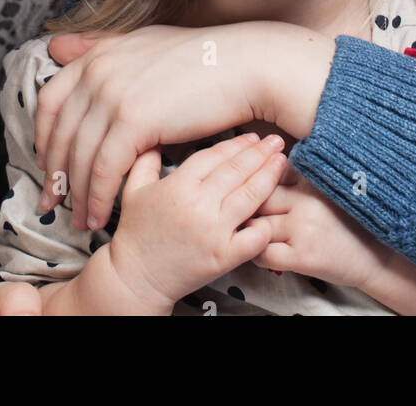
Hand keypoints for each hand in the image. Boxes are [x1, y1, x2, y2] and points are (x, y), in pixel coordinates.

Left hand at [37, 21, 332, 232]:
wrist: (245, 66)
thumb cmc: (205, 61)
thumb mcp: (145, 46)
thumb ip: (103, 50)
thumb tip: (58, 45)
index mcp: (101, 53)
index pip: (51, 100)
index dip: (45, 138)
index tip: (48, 164)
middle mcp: (99, 70)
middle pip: (60, 134)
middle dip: (54, 175)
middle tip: (53, 204)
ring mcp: (113, 94)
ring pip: (79, 157)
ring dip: (76, 195)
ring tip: (80, 219)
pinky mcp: (132, 120)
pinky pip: (103, 170)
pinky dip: (99, 198)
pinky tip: (102, 216)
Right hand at [106, 133, 287, 312]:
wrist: (135, 279)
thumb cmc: (135, 234)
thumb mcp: (133, 190)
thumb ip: (145, 160)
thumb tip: (156, 136)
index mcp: (178, 186)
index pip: (215, 156)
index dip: (236, 144)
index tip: (252, 136)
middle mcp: (198, 205)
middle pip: (237, 171)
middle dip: (260, 153)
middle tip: (276, 141)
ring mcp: (213, 231)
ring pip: (250, 196)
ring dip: (269, 176)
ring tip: (282, 162)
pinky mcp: (224, 257)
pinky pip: (254, 236)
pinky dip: (266, 224)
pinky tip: (275, 210)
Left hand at [249, 164, 389, 293]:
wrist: (376, 256)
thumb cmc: (349, 220)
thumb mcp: (329, 188)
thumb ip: (301, 178)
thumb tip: (267, 168)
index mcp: (314, 179)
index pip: (272, 173)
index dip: (261, 182)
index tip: (260, 189)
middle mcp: (307, 199)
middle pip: (260, 197)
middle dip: (252, 207)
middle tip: (250, 213)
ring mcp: (303, 227)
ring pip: (258, 225)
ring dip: (253, 231)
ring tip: (256, 234)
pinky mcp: (302, 256)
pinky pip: (262, 253)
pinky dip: (258, 254)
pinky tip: (267, 251)